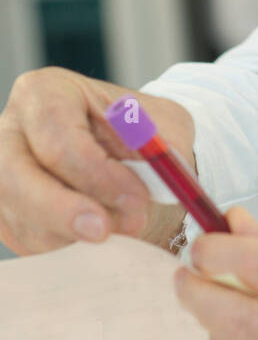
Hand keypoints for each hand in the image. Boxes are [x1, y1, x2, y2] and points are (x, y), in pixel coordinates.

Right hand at [0, 66, 195, 253]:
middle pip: (16, 178)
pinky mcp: (4, 213)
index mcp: (46, 92)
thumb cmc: (141, 135)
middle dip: (64, 211)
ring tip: (121, 227)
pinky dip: (66, 247)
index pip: (56, 135)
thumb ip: (157, 150)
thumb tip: (155, 180)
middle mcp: (11, 130)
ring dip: (73, 234)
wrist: (133, 157)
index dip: (95, 173)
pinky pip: (26, 241)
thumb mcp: (160, 128)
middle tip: (106, 232)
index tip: (135, 199)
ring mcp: (1, 174)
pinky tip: (97, 233)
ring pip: (22, 217)